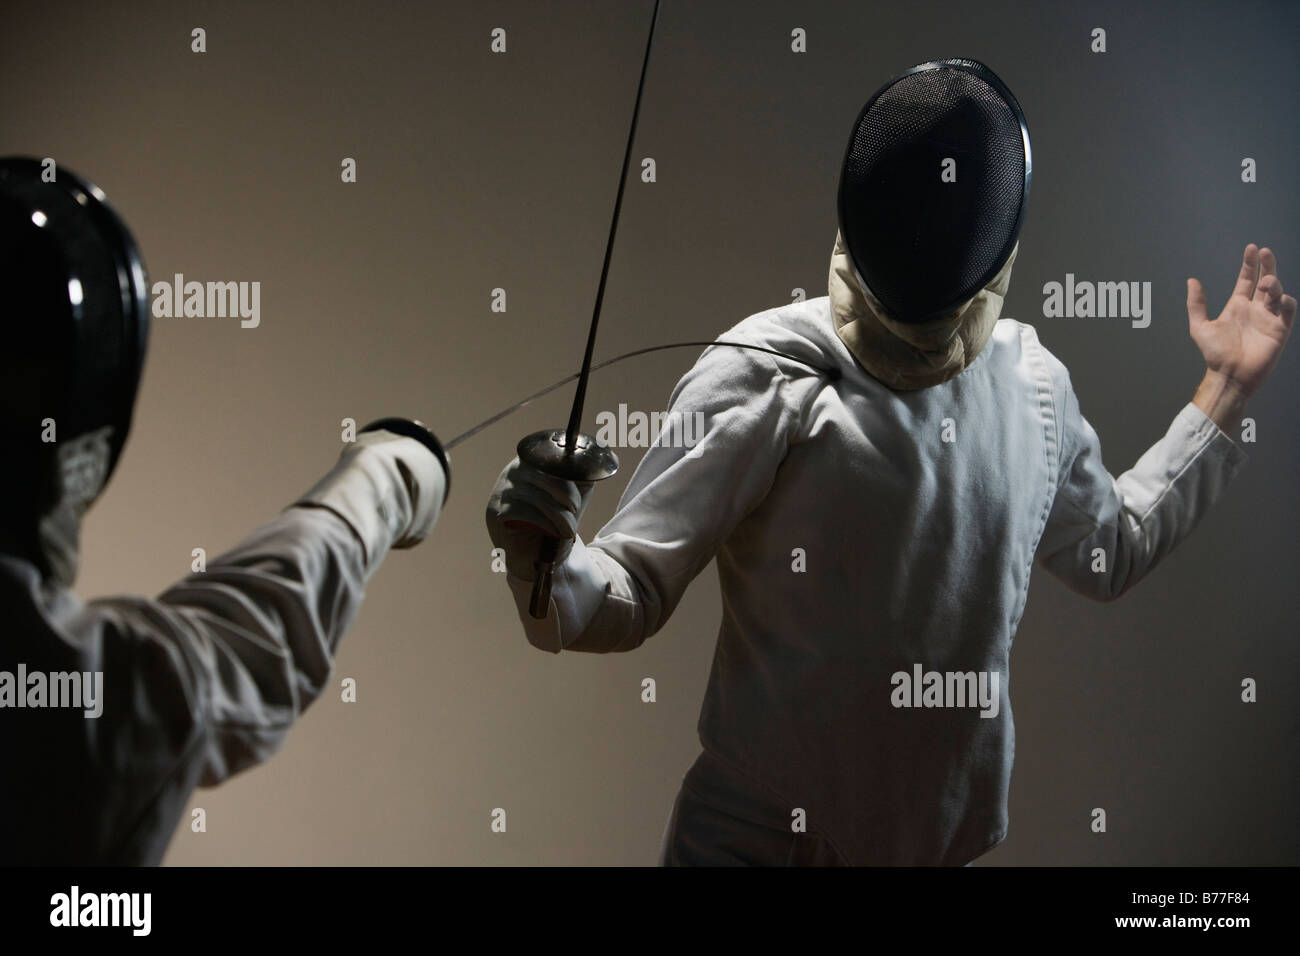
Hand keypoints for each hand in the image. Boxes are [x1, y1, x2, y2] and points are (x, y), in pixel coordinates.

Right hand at [485, 456, 594, 579]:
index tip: (577, 501)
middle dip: (568, 497)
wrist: (532, 556)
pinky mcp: (496, 511)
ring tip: (569, 530)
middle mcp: (514, 471)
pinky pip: (526, 512)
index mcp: (531, 462)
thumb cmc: (553, 522)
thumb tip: (591, 466)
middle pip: (547, 476)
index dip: (569, 477)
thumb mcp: (572, 497)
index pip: (552, 458)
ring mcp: (503, 490)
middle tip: (575, 513)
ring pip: (540, 498)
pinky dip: (546, 524)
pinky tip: (555, 533)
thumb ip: (580, 479)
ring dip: (561, 516)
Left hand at [1188, 244, 1296, 395]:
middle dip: (1267, 265)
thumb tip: (1191, 280)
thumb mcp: (1200, 326)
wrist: (1229, 375)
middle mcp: (1255, 309)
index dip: (1249, 264)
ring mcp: (1268, 319)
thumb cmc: (1215, 354)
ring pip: (1277, 293)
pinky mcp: (1279, 330)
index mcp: (1237, 306)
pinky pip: (1288, 312)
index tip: (1251, 248)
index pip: (1246, 279)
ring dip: (1273, 283)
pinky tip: (1279, 299)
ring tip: (1265, 283)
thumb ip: (1196, 304)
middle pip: (1265, 281)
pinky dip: (1286, 302)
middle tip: (1265, 252)